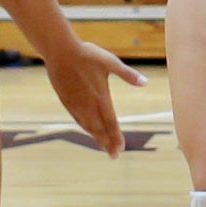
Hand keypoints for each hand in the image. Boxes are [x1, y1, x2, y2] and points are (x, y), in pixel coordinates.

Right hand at [41, 38, 147, 156]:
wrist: (60, 51)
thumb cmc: (87, 54)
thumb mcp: (110, 62)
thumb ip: (128, 74)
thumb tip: (145, 83)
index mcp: (100, 97)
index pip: (111, 123)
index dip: (116, 137)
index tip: (121, 148)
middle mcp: (88, 105)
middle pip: (99, 130)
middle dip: (107, 143)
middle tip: (114, 155)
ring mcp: (76, 104)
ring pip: (87, 126)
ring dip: (96, 138)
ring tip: (103, 146)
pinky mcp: (66, 101)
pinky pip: (78, 119)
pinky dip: (85, 128)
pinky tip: (89, 130)